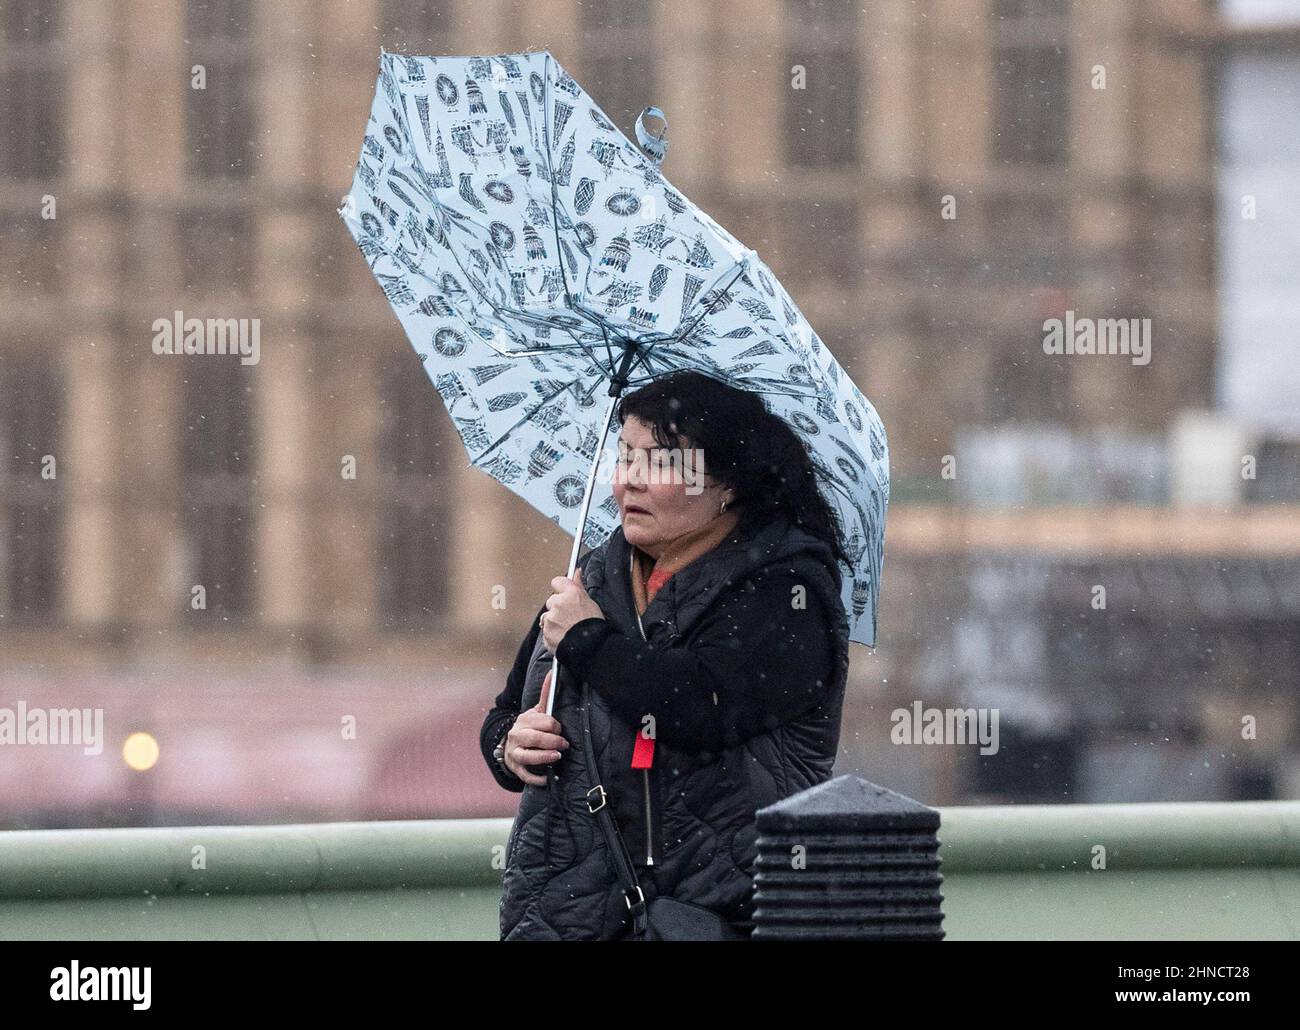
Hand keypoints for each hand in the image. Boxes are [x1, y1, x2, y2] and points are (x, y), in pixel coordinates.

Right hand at [503, 671, 569, 786]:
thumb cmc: (528, 728)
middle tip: (564, 744)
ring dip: (544, 757)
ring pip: (527, 756)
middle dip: (552, 741)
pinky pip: (525, 775)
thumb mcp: (535, 712)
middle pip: (534, 738)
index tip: (560, 729)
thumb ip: (546, 696)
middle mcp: (516, 736)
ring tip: (557, 756)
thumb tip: (553, 673)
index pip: (542, 721)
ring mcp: (514, 753)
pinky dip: (537, 778)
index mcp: (523, 720)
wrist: (508, 745)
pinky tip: (548, 778)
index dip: (554, 726)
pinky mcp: (516, 768)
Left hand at [541, 567, 604, 653]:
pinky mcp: (546, 632)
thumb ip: (579, 586)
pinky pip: (546, 631)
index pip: (557, 582)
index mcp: (571, 594)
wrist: (591, 647)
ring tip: (568, 629)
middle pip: (552, 601)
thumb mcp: (590, 602)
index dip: (560, 589)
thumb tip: (577, 571)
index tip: (564, 594)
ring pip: (548, 616)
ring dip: (554, 621)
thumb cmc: (594, 626)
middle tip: (570, 617)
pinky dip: (552, 634)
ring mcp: (551, 618)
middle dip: (558, 608)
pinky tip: (564, 637)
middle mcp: (559, 604)